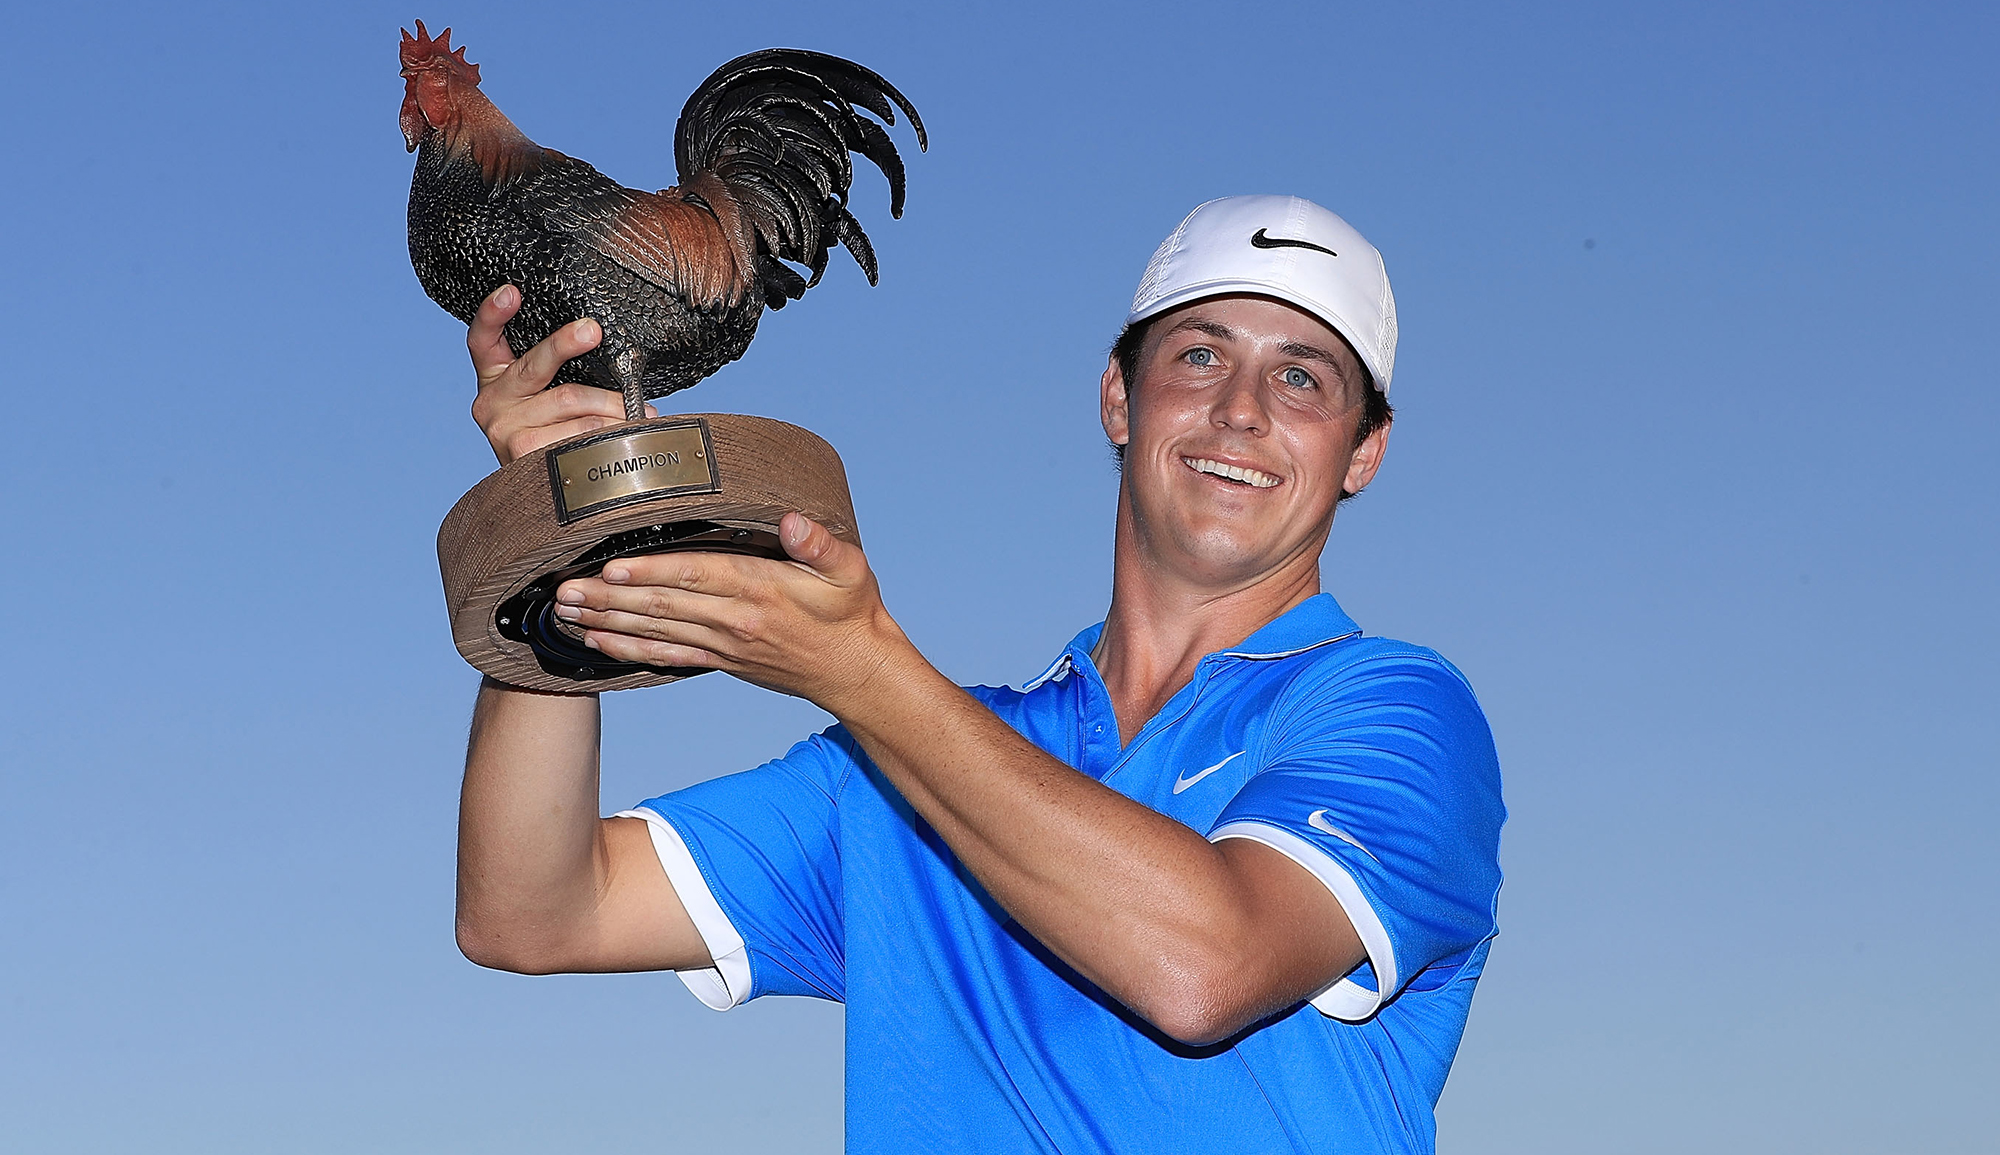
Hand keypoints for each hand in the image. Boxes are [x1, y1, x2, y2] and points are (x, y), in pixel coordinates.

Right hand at [466, 285, 655, 465]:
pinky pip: (579, 430)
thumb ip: (556, 371)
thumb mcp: (542, 395)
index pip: (482, 339)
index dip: (493, 313)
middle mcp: (491, 401)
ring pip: (569, 398)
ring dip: (612, 403)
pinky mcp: (523, 451)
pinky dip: (608, 429)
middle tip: (592, 331)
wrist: (541, 486)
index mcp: (494, 376)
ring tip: (637, 410)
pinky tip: (624, 430)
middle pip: (536, 364)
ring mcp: (504, 428)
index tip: (511, 292)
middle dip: (566, 343)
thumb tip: (608, 351)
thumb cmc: (550, 431)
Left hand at [550, 513, 911, 709]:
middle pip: (661, 606)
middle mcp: (734, 620)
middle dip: (608, 598)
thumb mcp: (849, 570)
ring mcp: (723, 645)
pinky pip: (666, 656)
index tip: (610, 568)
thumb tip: (792, 521)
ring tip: (566, 612)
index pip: (695, 577)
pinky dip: (629, 649)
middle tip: (563, 590)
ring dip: (607, 621)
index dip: (650, 573)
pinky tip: (598, 642)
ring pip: (655, 631)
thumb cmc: (851, 613)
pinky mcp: (720, 661)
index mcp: (760, 591)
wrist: (857, 672)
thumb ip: (819, 543)